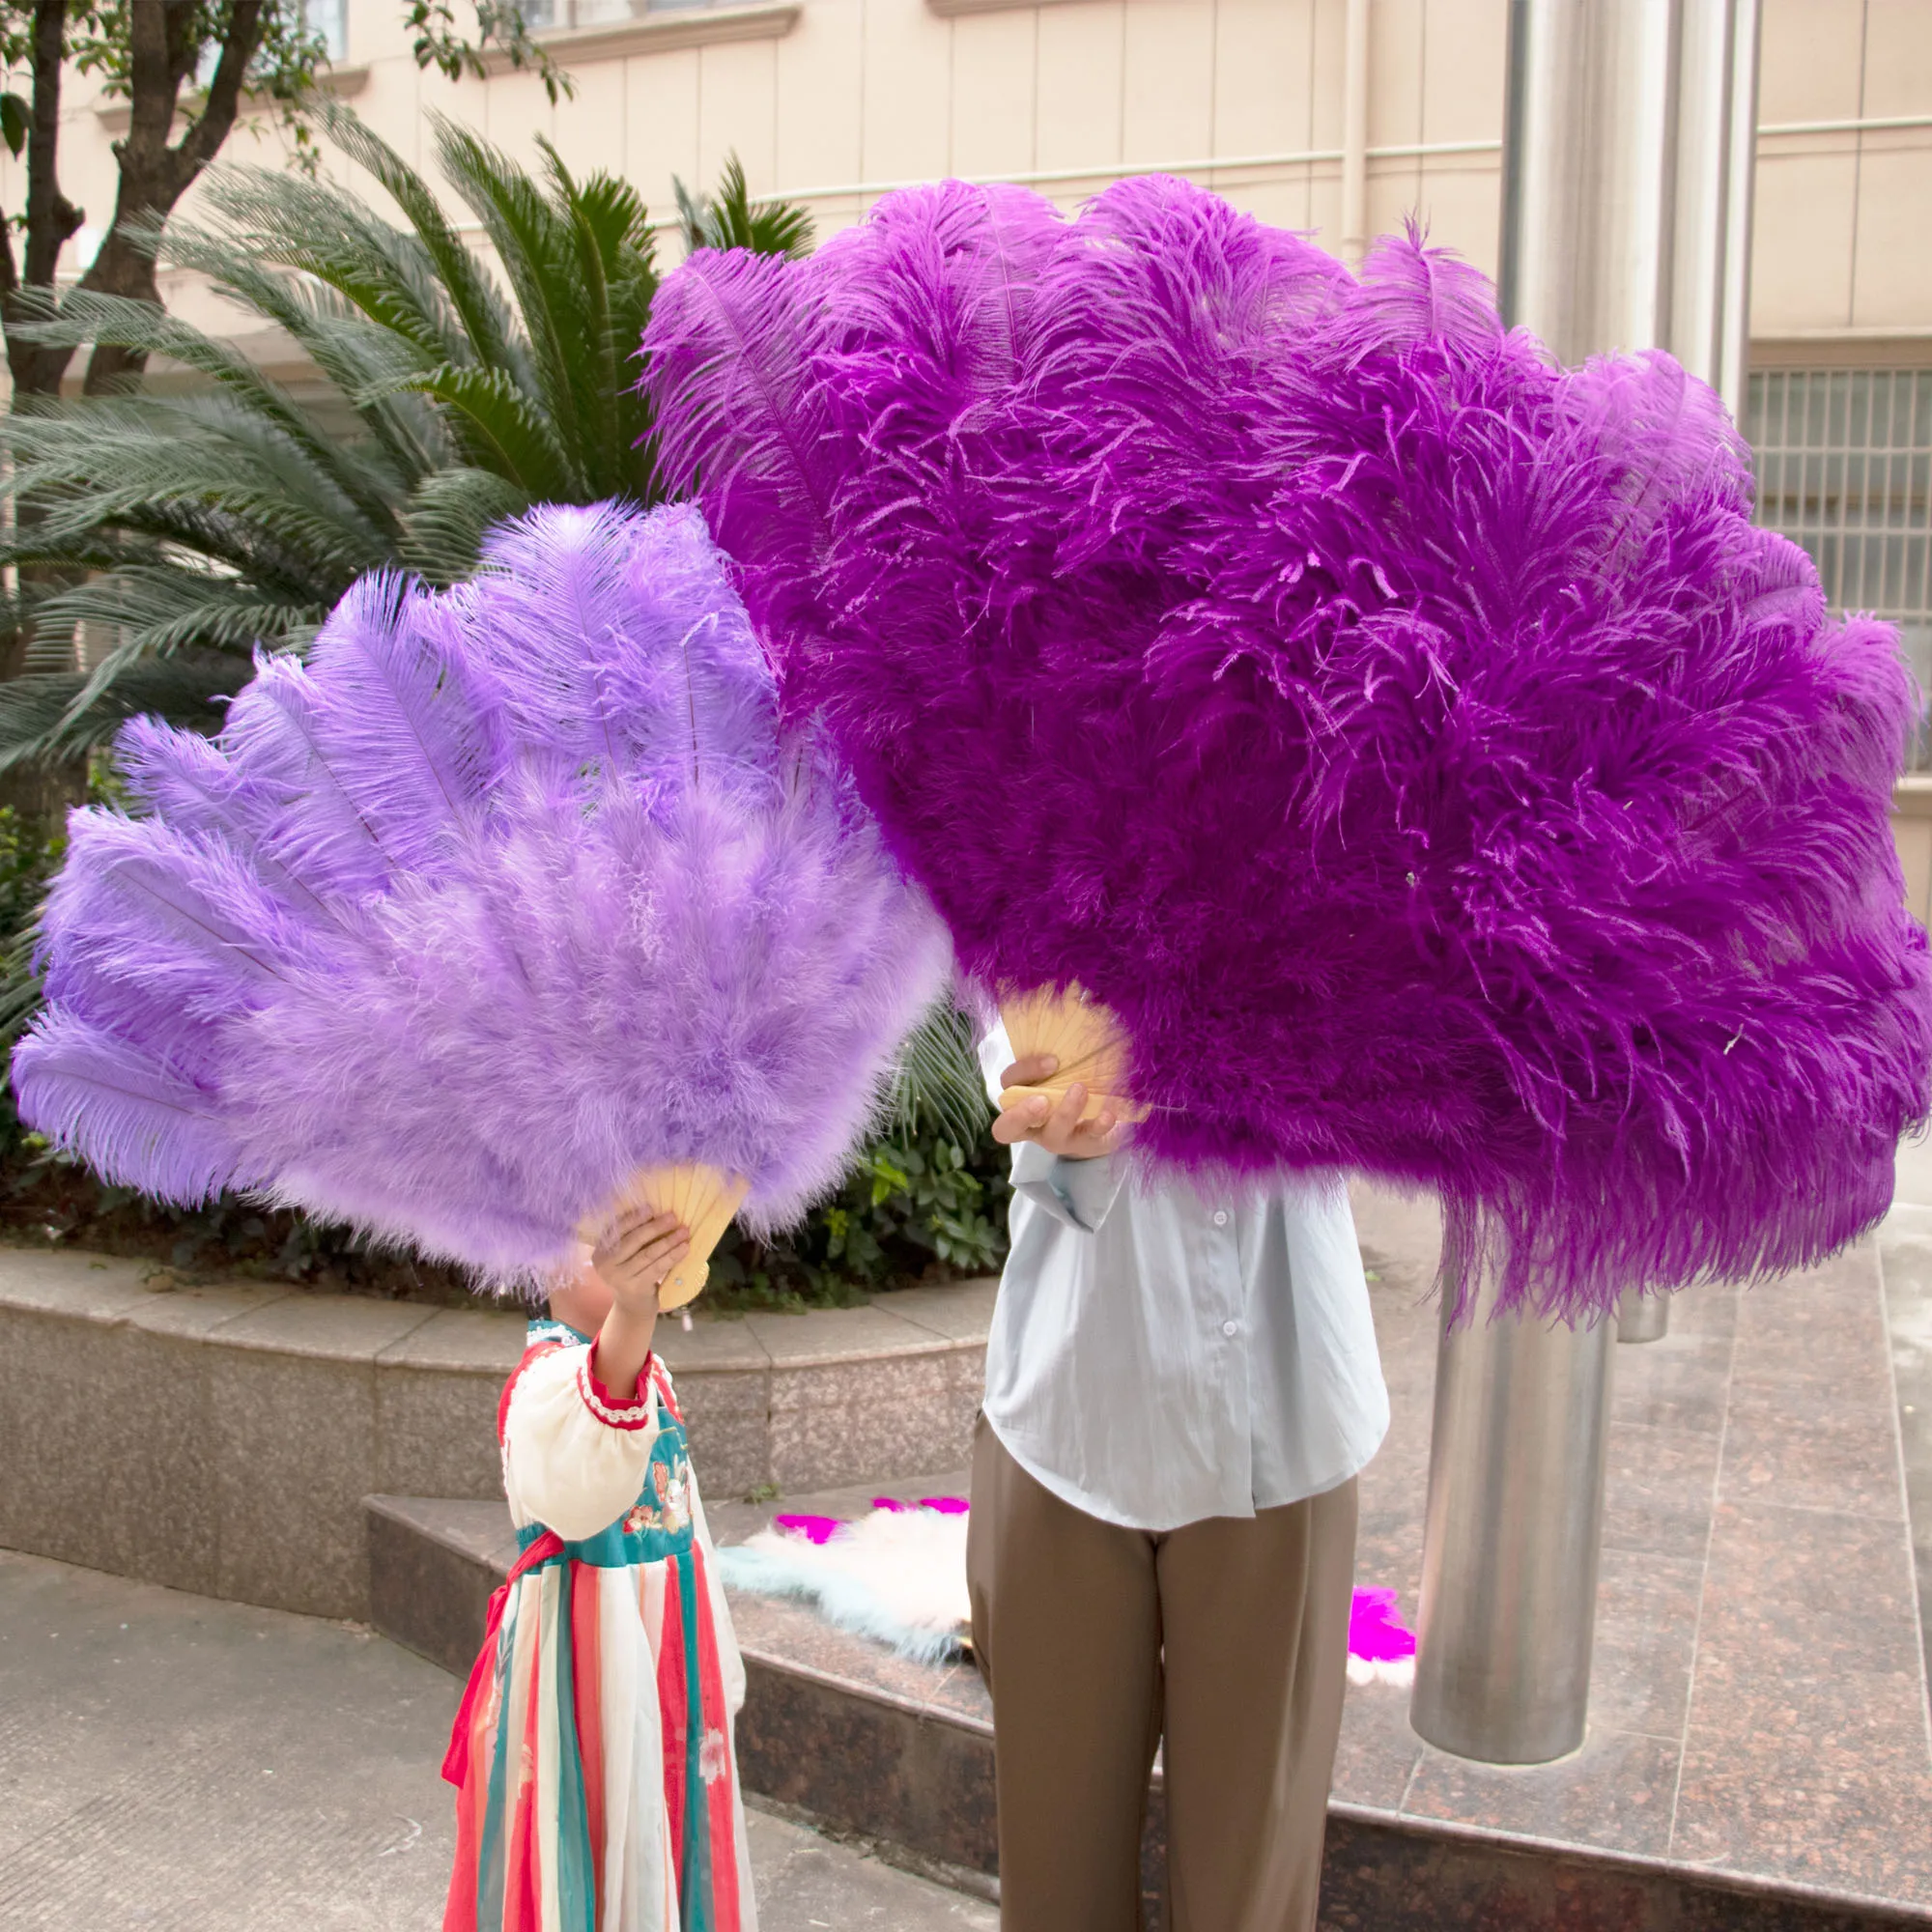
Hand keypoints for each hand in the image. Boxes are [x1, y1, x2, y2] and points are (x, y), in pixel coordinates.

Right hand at [587, 1208, 687, 1399]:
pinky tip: (685, 1248)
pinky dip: (672, 1256)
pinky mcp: (635, 1288)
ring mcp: (619, 1278)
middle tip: (673, 1217)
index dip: (634, 1218)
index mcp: (600, 1251)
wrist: (633, 1305)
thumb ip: (632, 1237)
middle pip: (633, 1241)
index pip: (617, 1230)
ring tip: (684, 1231)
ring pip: (648, 1254)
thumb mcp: (625, 1255)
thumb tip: (656, 1212)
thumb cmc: (632, 1272)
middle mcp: (605, 1265)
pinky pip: (657, 1268)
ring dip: (668, 1241)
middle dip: (655, 1227)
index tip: (651, 1208)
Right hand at [993, 1053, 1125, 1159]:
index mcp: (1019, 1098)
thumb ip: (1060, 1055)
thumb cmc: (1071, 1085)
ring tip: (1081, 1090)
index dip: (1024, 1072)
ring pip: (1051, 1133)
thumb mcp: (1060, 1069)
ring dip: (1066, 1111)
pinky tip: (1109, 1113)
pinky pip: (1087, 1138)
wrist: (1099, 1121)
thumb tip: (1081, 1015)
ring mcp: (1055, 1138)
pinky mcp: (1082, 1145)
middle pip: (1006, 1128)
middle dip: (1021, 1114)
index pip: (1008, 1083)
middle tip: (1042, 1100)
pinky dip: (1098, 1124)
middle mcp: (1032, 1123)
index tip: (1053, 1061)